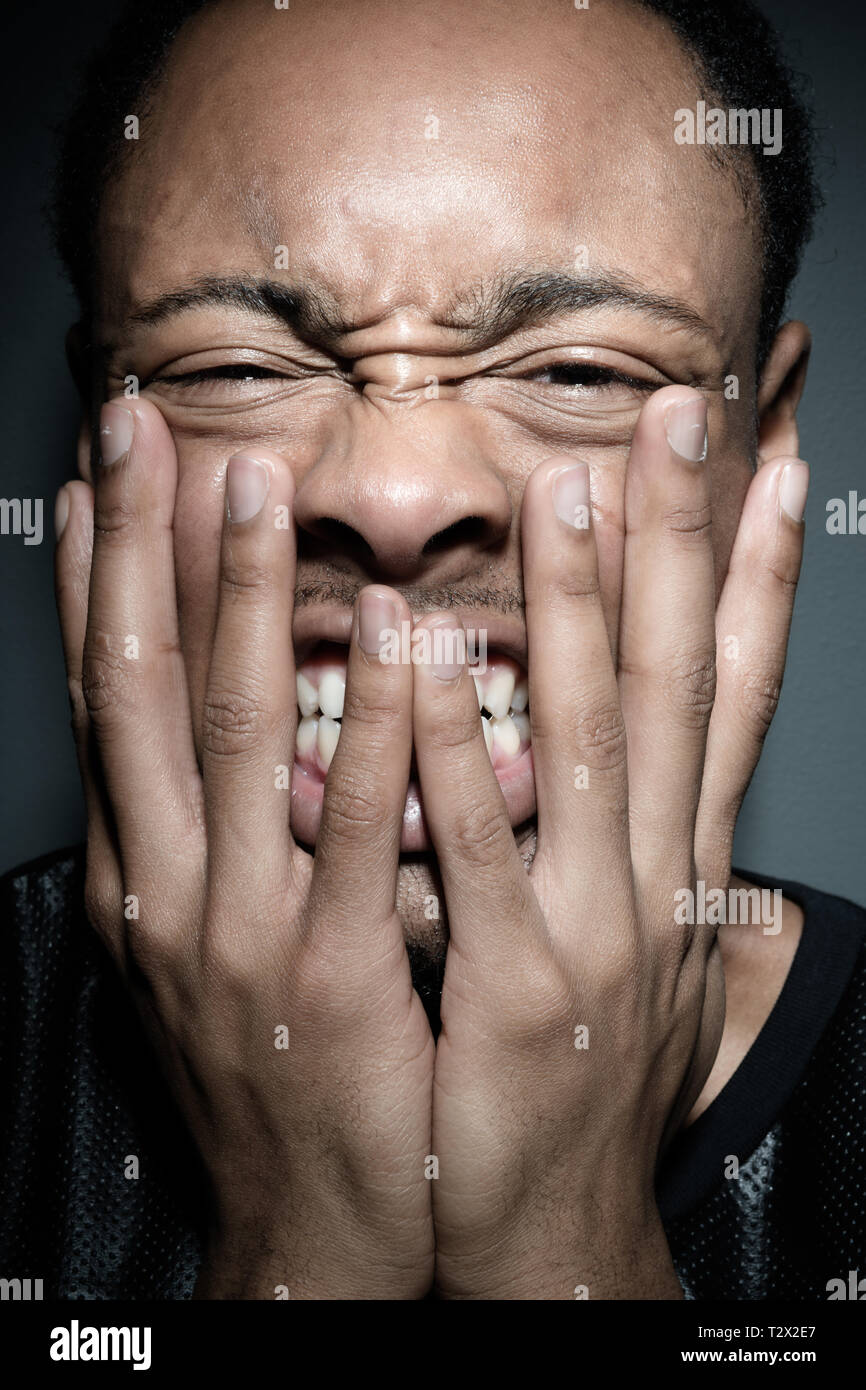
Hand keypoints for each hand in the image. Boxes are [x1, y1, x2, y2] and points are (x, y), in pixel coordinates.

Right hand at [55, 399, 434, 1298]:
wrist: (315, 1212)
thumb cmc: (274, 1067)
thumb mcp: (213, 946)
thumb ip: (214, 837)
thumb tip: (218, 730)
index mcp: (143, 875)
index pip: (103, 700)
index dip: (91, 583)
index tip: (93, 482)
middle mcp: (167, 885)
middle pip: (136, 685)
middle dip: (132, 547)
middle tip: (134, 428)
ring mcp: (238, 923)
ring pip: (228, 728)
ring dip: (235, 595)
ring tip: (247, 479)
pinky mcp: (326, 963)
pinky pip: (347, 819)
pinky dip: (365, 718)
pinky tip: (390, 629)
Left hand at [408, 386, 805, 1298]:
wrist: (556, 1224)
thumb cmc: (578, 1080)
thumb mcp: (625, 951)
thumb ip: (619, 847)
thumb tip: (626, 766)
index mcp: (677, 865)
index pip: (730, 696)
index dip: (758, 580)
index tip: (769, 471)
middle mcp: (654, 876)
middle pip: (676, 682)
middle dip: (684, 545)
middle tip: (681, 420)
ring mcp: (593, 924)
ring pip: (592, 737)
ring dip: (585, 607)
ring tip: (569, 486)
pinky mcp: (514, 978)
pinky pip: (483, 841)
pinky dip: (457, 741)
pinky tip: (424, 650)